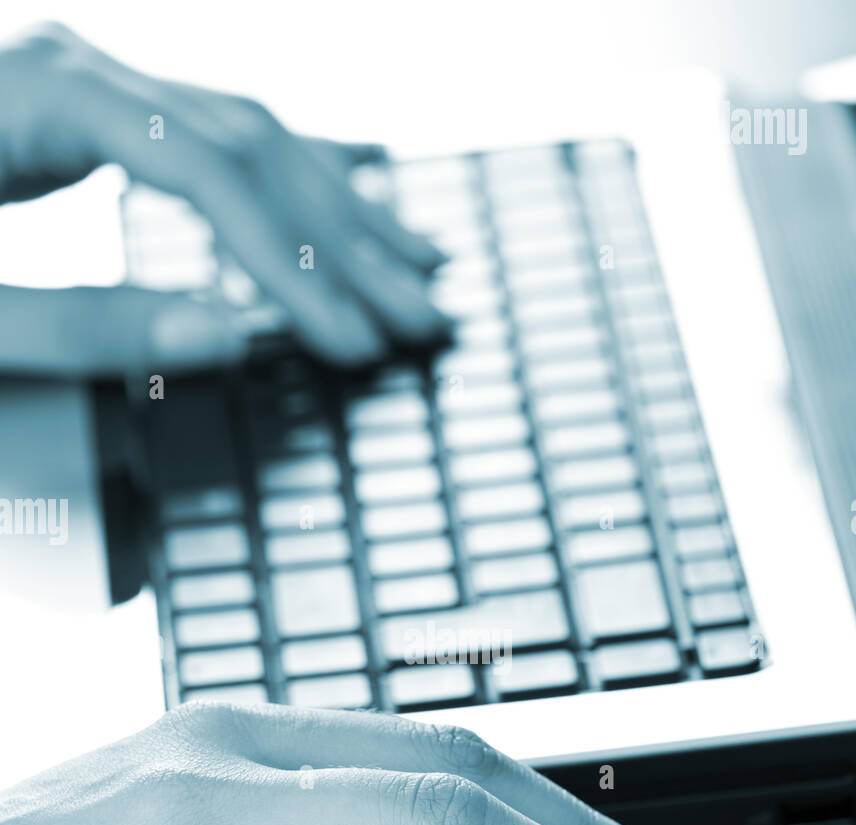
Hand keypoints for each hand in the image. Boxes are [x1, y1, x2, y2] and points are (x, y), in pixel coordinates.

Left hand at [0, 23, 448, 374]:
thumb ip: (86, 324)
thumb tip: (228, 333)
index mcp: (45, 95)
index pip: (211, 177)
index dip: (294, 267)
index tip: (353, 342)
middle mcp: (80, 68)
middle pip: (252, 144)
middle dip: (345, 242)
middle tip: (426, 316)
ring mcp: (88, 82)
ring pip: (247, 132)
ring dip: (338, 208)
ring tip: (420, 266)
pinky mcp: (88, 111)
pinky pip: (213, 134)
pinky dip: (286, 173)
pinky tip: (351, 183)